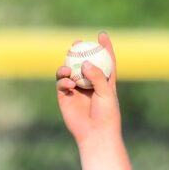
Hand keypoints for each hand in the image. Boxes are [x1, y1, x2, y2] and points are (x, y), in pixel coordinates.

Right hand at [56, 31, 120, 147]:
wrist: (95, 134)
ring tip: (68, 68)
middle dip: (79, 51)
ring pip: (69, 71)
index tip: (102, 35)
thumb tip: (86, 62)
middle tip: (77, 43)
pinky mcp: (65, 97)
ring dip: (67, 66)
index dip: (104, 48)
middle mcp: (90, 84)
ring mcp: (76, 89)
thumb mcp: (107, 94)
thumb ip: (97, 77)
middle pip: (83, 62)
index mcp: (105, 82)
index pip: (105, 62)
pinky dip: (63, 80)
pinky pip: (61, 83)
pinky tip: (69, 83)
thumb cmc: (106, 115)